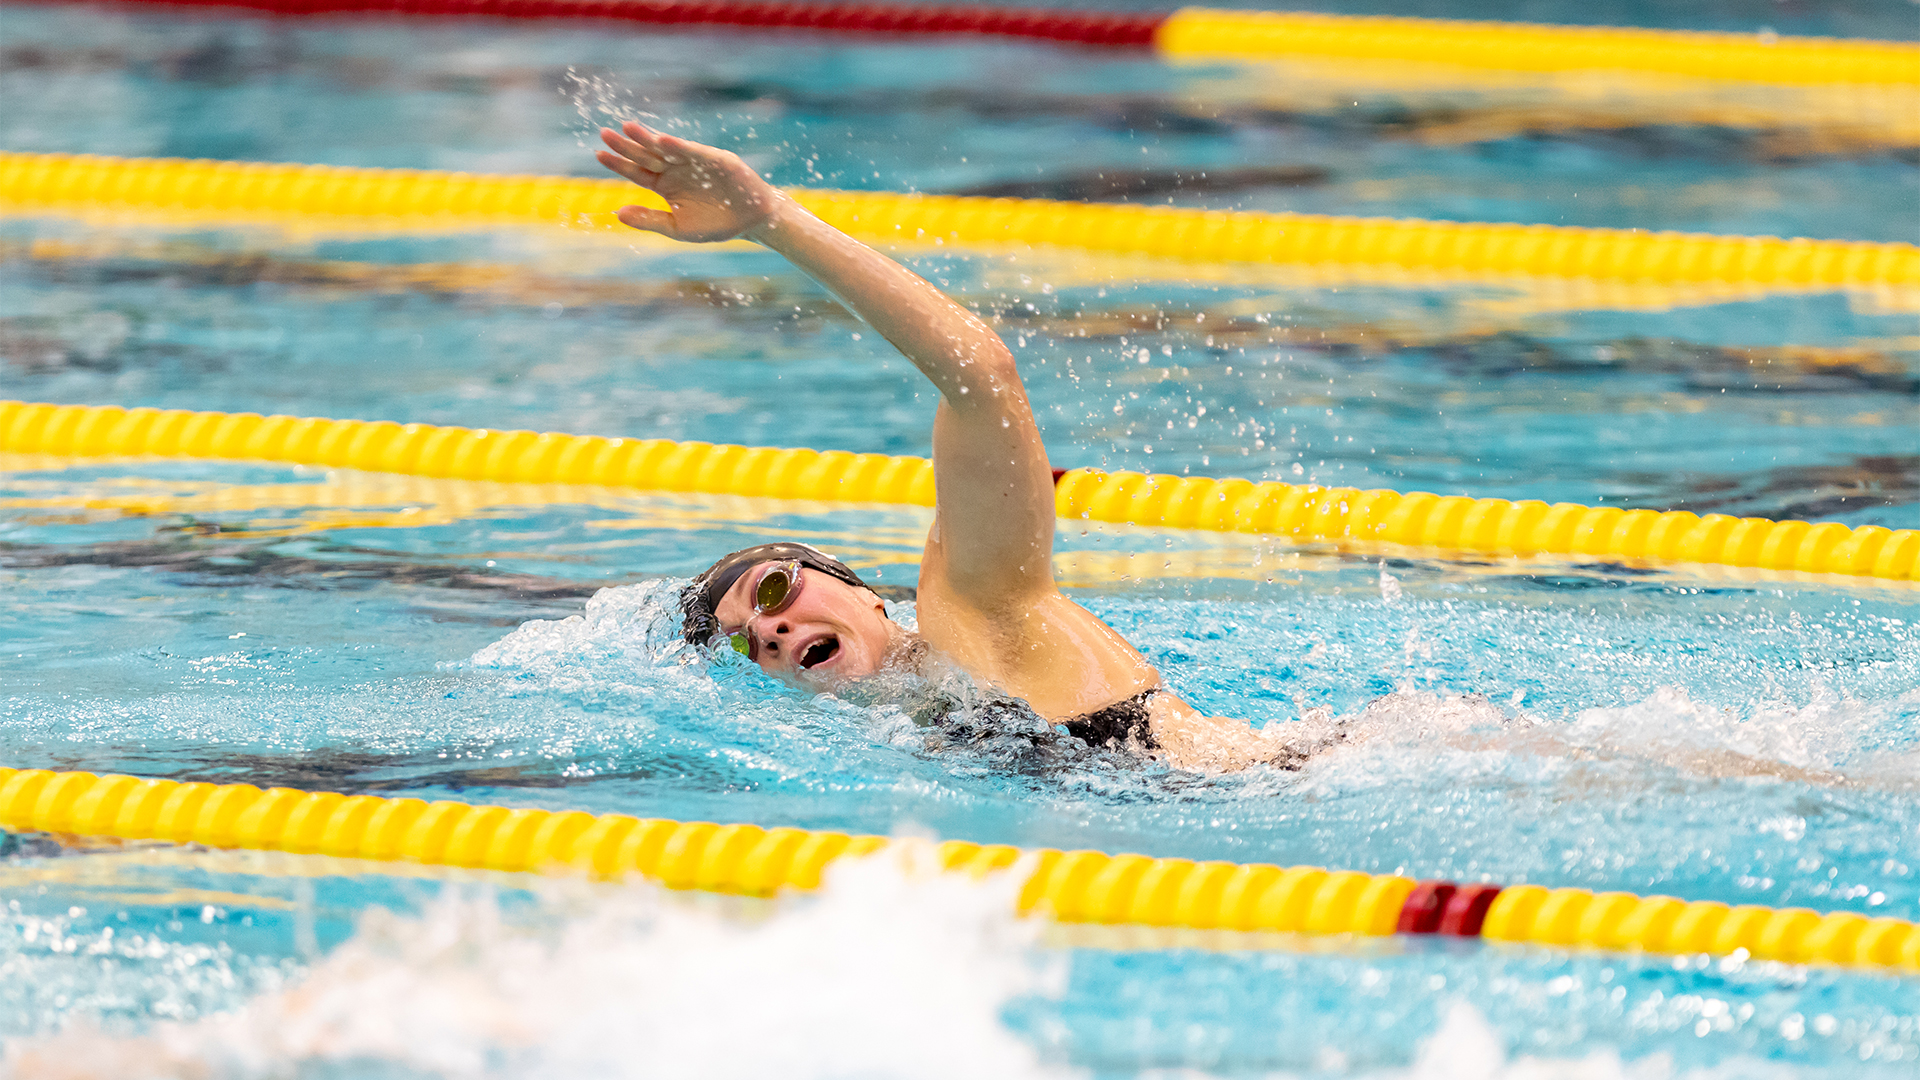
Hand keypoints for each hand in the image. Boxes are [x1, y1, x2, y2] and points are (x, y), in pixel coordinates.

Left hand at [595, 121, 781, 242]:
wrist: (750, 221)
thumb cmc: (715, 225)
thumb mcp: (678, 227)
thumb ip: (650, 219)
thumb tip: (618, 213)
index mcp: (664, 185)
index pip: (637, 171)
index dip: (618, 163)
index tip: (598, 154)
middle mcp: (676, 169)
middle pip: (645, 155)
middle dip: (626, 145)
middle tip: (604, 133)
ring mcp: (694, 162)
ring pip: (666, 148)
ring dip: (648, 138)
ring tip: (627, 128)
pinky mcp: (714, 159)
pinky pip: (693, 152)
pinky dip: (679, 147)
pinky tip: (662, 141)